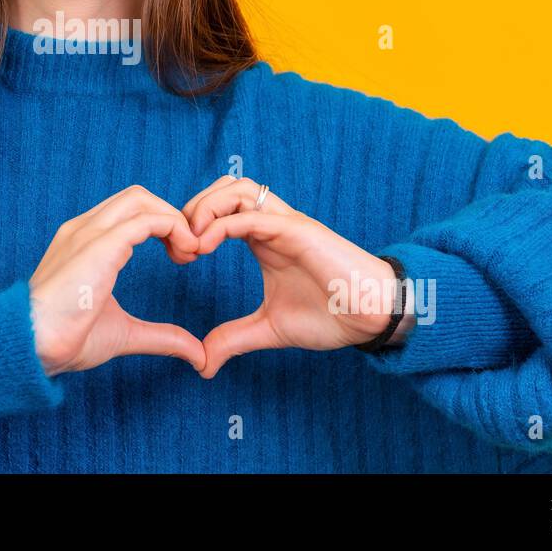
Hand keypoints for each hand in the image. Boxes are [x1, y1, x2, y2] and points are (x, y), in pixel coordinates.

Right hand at [29, 185, 206, 377]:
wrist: (32, 344)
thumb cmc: (66, 339)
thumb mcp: (125, 334)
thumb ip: (161, 336)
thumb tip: (196, 353)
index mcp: (84, 243)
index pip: (129, 211)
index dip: (162, 225)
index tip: (181, 257)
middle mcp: (84, 229)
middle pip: (138, 197)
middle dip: (171, 216)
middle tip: (189, 253)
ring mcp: (89, 232)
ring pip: (141, 199)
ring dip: (174, 219)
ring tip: (189, 252)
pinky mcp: (100, 243)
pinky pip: (146, 219)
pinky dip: (173, 228)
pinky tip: (185, 252)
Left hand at [182, 176, 407, 378]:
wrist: (373, 317)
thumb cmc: (330, 315)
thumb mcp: (269, 329)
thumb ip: (234, 338)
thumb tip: (204, 363)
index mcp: (263, 238)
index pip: (220, 207)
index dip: (192, 224)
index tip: (178, 257)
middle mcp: (272, 223)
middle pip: (224, 187)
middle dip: (193, 207)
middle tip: (180, 245)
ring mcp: (286, 223)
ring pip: (238, 188)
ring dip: (205, 208)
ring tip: (192, 243)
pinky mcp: (298, 231)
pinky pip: (252, 214)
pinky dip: (222, 224)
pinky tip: (206, 246)